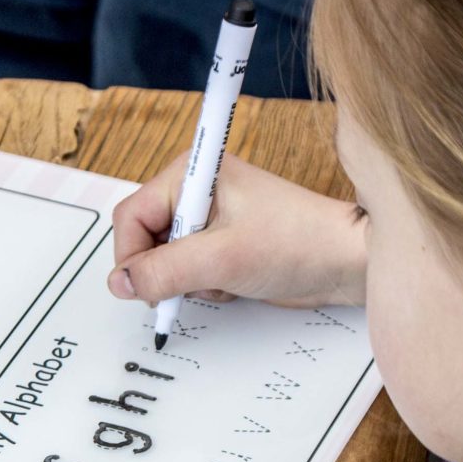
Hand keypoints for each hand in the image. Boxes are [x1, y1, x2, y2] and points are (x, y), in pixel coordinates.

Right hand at [107, 153, 367, 308]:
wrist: (343, 263)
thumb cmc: (295, 245)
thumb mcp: (220, 259)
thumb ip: (162, 272)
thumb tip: (119, 284)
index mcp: (191, 174)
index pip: (130, 217)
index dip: (132, 256)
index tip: (146, 287)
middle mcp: (193, 192)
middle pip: (143, 241)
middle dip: (164, 271)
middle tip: (194, 283)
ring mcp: (205, 220)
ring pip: (162, 263)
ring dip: (185, 283)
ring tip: (221, 280)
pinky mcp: (218, 244)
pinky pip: (185, 274)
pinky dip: (201, 287)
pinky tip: (230, 284)